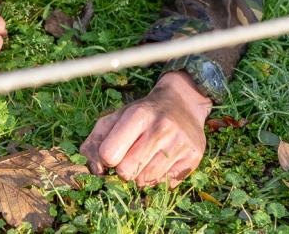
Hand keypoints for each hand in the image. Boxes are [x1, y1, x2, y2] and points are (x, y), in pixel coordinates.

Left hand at [80, 71, 212, 187]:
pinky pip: (165, 184)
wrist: (183, 103)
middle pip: (127, 172)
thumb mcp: (116, 117)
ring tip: (145, 160)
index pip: (109, 154)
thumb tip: (95, 170)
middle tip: (129, 159)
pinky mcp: (193, 157)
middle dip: (123, 170)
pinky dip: (159, 179)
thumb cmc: (144, 113)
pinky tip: (161, 163)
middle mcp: (161, 128)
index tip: (113, 153)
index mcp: (138, 115)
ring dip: (141, 176)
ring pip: (146, 181)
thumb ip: (96, 141)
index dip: (107, 159)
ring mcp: (179, 143)